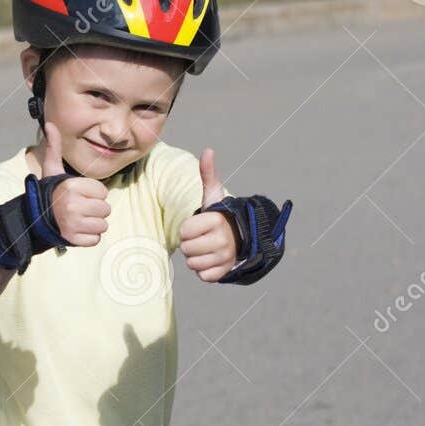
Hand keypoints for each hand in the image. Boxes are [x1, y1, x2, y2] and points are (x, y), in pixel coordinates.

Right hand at [40, 122, 109, 245]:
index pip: (103, 192)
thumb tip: (49, 124)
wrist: (33, 220)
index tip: (78, 194)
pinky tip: (76, 230)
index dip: (93, 194)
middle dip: (94, 210)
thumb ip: (55, 148)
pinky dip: (88, 237)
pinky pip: (95, 239)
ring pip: (103, 225)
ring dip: (92, 224)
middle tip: (78, 208)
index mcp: (72, 186)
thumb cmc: (49, 193)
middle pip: (105, 209)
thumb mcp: (51, 170)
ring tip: (77, 219)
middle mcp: (73, 205)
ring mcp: (73, 224)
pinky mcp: (73, 240)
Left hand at [179, 147, 238, 282]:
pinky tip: (213, 260)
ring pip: (192, 264)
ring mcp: (225, 257)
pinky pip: (203, 276)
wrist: (240, 237)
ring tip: (208, 248)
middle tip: (204, 238)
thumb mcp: (213, 195)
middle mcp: (223, 239)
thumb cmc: (220, 216)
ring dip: (196, 258)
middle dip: (191, 244)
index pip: (184, 231)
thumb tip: (208, 150)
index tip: (200, 225)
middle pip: (186, 249)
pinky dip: (205, 270)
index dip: (188, 229)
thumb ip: (207, 174)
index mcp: (215, 220)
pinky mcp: (225, 273)